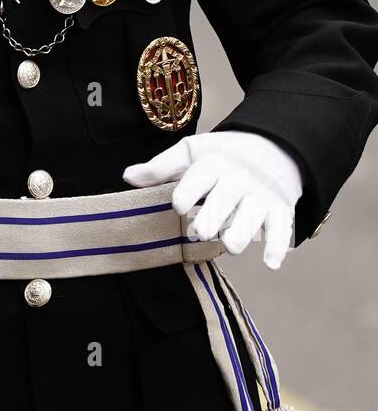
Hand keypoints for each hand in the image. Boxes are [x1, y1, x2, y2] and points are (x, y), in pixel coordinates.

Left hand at [122, 130, 302, 269]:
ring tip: (229, 245)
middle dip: (212, 217)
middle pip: (225, 199)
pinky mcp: (279, 209)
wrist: (272, 146)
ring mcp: (260, 195)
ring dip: (241, 234)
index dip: (187, 193)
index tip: (178, 206)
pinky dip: (278, 246)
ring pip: (252, 216)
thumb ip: (161, 167)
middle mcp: (238, 179)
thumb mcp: (191, 152)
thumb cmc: (222, 154)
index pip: (200, 177)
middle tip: (199, 231)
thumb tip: (128, 177)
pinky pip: (282, 228)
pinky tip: (270, 264)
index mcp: (213, 163)